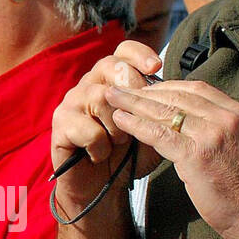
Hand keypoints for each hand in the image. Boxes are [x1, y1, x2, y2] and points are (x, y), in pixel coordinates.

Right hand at [49, 41, 163, 215]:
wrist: (102, 187)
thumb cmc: (128, 156)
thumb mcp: (152, 131)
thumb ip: (160, 111)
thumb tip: (178, 92)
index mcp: (112, 79)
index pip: (124, 51)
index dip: (139, 55)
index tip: (156, 68)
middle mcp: (90, 84)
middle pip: (111, 66)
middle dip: (132, 92)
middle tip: (140, 118)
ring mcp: (72, 102)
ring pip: (100, 97)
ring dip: (117, 126)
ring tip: (119, 143)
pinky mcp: (60, 125)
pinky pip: (87, 128)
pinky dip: (100, 146)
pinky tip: (100, 155)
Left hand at [104, 79, 238, 238]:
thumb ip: (221, 134)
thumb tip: (194, 131)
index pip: (198, 89)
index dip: (168, 86)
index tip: (148, 88)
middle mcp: (227, 117)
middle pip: (178, 95)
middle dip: (146, 90)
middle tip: (121, 86)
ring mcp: (213, 133)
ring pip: (165, 111)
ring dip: (134, 102)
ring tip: (112, 97)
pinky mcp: (198, 154)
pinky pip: (160, 133)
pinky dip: (137, 125)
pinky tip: (120, 120)